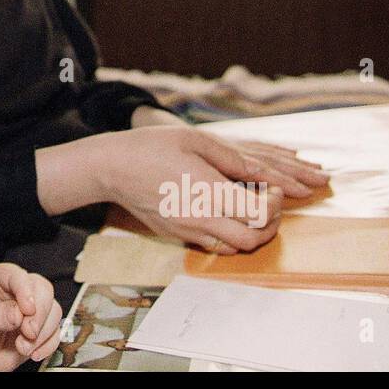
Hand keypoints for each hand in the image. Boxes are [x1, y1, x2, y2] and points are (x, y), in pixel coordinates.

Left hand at [0, 263, 63, 370]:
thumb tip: (18, 314)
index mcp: (1, 279)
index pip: (18, 276)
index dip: (26, 291)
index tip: (26, 310)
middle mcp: (20, 291)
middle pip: (44, 290)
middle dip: (39, 314)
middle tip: (28, 332)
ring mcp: (33, 311)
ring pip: (54, 312)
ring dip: (42, 333)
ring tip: (22, 348)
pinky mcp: (41, 331)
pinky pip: (56, 334)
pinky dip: (48, 345)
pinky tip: (33, 354)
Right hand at [101, 125, 326, 253]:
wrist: (112, 168)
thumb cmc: (151, 147)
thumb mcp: (194, 140)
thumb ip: (232, 158)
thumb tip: (264, 173)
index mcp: (209, 192)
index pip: (260, 214)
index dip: (276, 203)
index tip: (273, 188)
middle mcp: (201, 218)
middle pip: (253, 240)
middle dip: (271, 225)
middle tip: (269, 204)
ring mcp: (187, 231)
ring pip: (234, 248)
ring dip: (251, 233)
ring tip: (249, 209)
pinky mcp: (177, 236)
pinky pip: (213, 244)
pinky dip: (229, 234)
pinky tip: (223, 212)